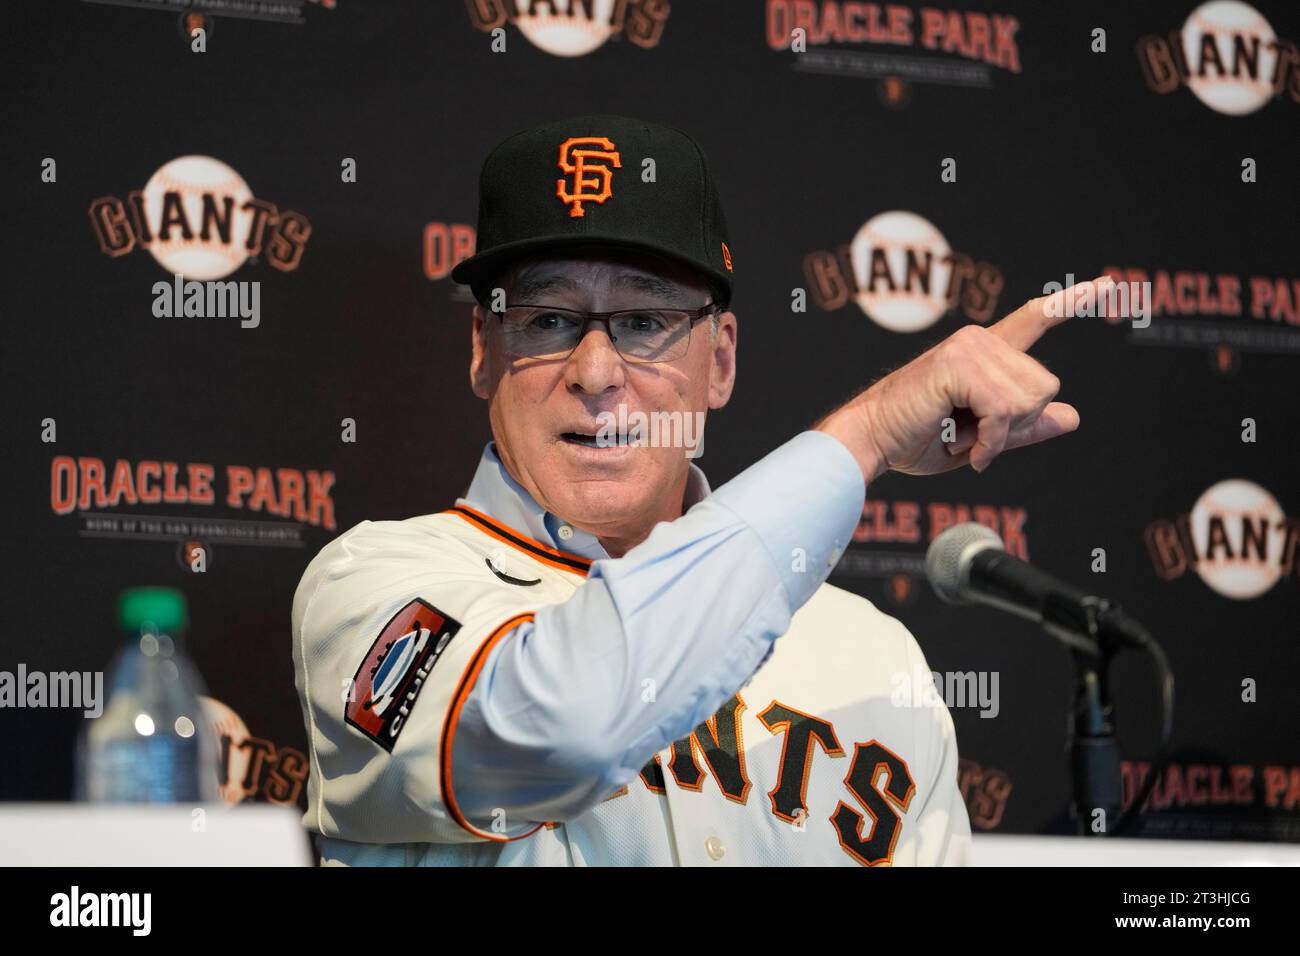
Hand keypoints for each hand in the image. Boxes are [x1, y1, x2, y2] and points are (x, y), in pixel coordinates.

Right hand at [817, 276, 1109, 481]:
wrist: (871, 442)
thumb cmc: (914, 439)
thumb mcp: (981, 437)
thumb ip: (1024, 426)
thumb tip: (1073, 416)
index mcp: (983, 353)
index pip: (1034, 320)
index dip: (1071, 303)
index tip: (1106, 285)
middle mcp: (979, 341)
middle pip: (1045, 385)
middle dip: (1018, 425)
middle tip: (976, 439)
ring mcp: (970, 347)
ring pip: (1029, 399)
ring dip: (1001, 436)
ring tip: (965, 441)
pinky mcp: (959, 363)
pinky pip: (1004, 410)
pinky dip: (990, 442)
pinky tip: (967, 449)